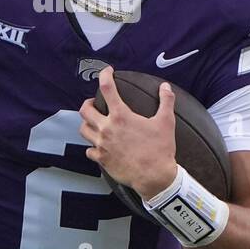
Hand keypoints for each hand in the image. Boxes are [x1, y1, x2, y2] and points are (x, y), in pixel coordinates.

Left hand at [79, 66, 178, 200]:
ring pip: (83, 130)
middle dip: (88, 103)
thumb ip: (166, 102)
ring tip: (94, 123)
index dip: (104, 75)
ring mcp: (102, 145)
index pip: (107, 88)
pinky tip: (99, 146)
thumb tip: (166, 87)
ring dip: (87, 124)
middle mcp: (107, 128)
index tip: (107, 72)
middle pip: (85, 110)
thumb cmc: (160, 149)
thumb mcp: (166, 122)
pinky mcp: (101, 159)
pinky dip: (92, 146)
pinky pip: (89, 150)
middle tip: (95, 103)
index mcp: (121, 116)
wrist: (154, 176)